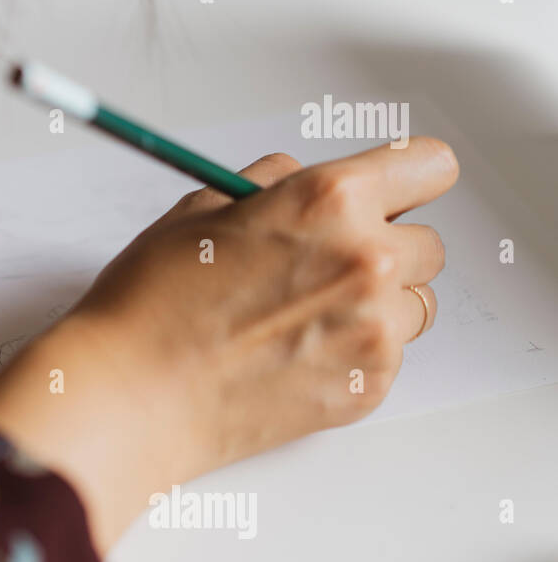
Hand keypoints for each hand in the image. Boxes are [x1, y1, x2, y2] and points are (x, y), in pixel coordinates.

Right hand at [0, 138, 458, 553]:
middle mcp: (367, 260)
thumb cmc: (151, 304)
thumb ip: (269, 185)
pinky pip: (388, 356)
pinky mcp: (369, 386)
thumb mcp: (198, 212)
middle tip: (319, 268)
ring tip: (305, 317)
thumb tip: (296, 180)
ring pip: (415, 304)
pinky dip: (353, 354)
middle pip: (427, 242)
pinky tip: (292, 355)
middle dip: (382, 248)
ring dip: (378, 305)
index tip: (389, 195)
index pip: (430, 165)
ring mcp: (375, 330)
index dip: (403, 180)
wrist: (131, 396)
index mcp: (329, 201)